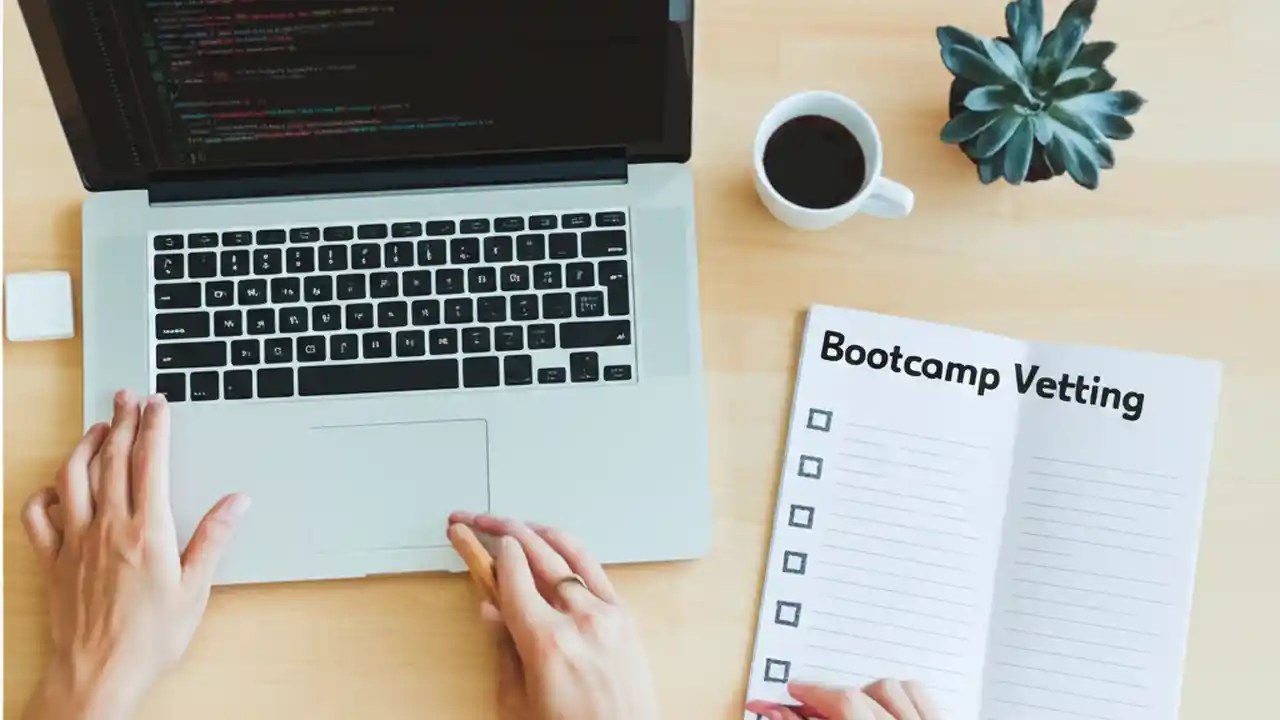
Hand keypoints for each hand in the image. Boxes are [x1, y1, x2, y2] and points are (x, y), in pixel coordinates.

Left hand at [20, 391, 248, 719]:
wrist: (98, 675)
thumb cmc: (149, 639)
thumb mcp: (196, 589)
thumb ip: (214, 539)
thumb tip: (237, 502)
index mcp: (146, 531)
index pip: (149, 462)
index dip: (155, 427)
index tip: (158, 404)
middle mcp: (108, 528)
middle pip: (112, 459)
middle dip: (122, 422)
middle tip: (128, 398)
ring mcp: (75, 542)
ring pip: (73, 476)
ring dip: (85, 446)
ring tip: (98, 428)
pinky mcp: (53, 560)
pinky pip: (38, 516)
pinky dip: (45, 493)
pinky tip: (57, 485)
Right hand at [448, 512, 657, 719]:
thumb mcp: (518, 702)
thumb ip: (503, 649)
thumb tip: (490, 609)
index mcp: (547, 642)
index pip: (512, 575)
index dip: (487, 548)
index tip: (470, 534)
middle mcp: (581, 620)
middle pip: (537, 554)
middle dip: (503, 529)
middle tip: (479, 521)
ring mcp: (609, 614)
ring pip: (571, 553)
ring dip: (539, 532)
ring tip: (516, 524)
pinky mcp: (626, 618)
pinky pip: (596, 571)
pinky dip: (572, 552)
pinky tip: (556, 547)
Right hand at [747, 679, 940, 719]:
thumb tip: (775, 711)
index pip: (844, 703)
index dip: (811, 694)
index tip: (784, 696)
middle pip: (865, 694)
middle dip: (829, 697)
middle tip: (803, 704)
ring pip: (897, 690)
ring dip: (865, 693)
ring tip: (843, 709)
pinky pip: (921, 697)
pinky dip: (897, 696)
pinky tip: (878, 707)